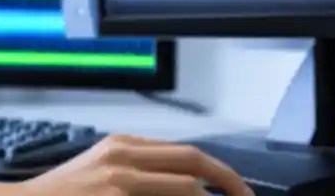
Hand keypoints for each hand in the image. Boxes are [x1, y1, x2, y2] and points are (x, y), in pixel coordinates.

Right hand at [16, 134, 252, 195]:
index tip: (235, 191)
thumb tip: (182, 184)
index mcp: (121, 144)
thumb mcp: (98, 172)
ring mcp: (120, 178)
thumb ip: (135, 173)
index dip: (218, 171)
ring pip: (186, 183)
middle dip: (230, 181)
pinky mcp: (115, 195)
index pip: (184, 151)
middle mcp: (123, 154)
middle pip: (193, 159)